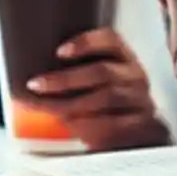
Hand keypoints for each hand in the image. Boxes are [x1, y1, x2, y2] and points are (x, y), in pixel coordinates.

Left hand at [26, 28, 170, 150]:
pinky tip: (70, 126)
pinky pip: (114, 123)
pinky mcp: (143, 124)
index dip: (85, 42)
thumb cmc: (105, 105)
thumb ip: (73, 75)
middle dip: (64, 79)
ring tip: (48, 109)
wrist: (137, 136)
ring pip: (106, 97)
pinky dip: (89, 126)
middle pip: (102, 71)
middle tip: (35, 85)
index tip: (58, 51)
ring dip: (71, 104)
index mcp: (123, 57)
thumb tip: (32, 80)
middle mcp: (135, 74)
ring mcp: (141, 99)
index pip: (110, 39)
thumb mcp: (94, 84)